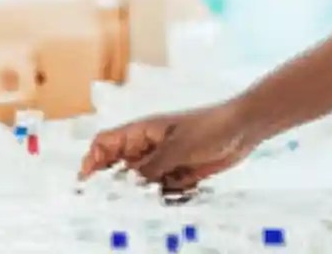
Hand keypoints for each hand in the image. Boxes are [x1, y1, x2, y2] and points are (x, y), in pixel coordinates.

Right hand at [77, 101, 261, 189]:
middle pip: (120, 169)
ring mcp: (163, 161)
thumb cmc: (210, 127)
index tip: (88, 183)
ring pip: (141, 185)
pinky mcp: (178, 174)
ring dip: (146, 195)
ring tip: (161, 194)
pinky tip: (181, 192)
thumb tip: (128, 183)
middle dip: (118, 187)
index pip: (105, 144)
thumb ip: (151, 166)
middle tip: (120, 203)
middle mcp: (148, 148)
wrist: (243, 129)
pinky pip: (163, 191)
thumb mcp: (177, 147)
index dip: (92, 161)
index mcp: (142, 132)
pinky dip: (167, 197)